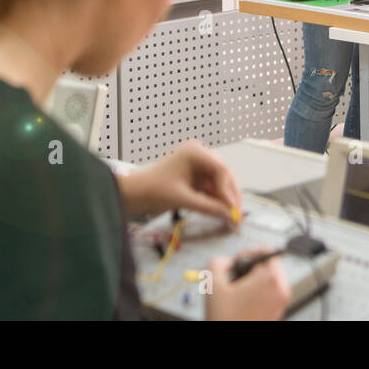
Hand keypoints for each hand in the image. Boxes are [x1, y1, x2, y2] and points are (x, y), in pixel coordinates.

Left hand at [116, 140, 241, 221]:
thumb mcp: (183, 199)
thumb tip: (229, 215)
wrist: (132, 194)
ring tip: (230, 216)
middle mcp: (198, 155)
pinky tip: (220, 211)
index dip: (229, 189)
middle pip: (222, 175)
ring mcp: (196, 166)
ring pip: (218, 183)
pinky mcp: (194, 177)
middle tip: (236, 213)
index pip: (221, 169)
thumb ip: (209, 207)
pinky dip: (214, 200)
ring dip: (223, 199)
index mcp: (194, 152)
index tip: (233, 207)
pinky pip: (210, 188)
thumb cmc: (151, 189)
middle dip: (229, 195)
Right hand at [206, 248, 291, 320]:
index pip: (268, 251)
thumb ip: (217, 262)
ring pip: (270, 281)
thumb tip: (225, 261)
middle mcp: (281, 290)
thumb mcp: (213, 284)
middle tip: (235, 275)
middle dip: (252, 268)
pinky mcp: (277, 314)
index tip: (238, 260)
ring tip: (236, 291)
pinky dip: (257, 294)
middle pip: (270, 266)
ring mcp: (281, 304)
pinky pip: (270, 295)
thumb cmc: (225, 319)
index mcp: (271, 279)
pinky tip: (241, 302)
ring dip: (254, 281)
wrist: (231, 346)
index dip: (249, 252)